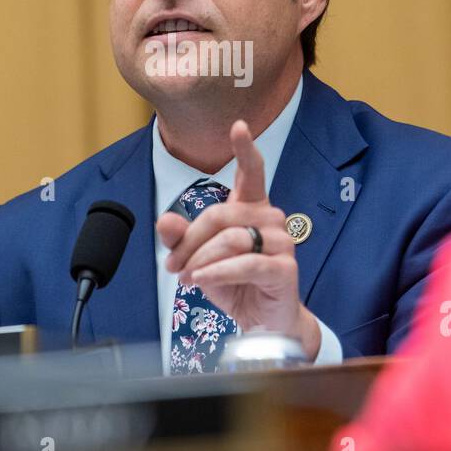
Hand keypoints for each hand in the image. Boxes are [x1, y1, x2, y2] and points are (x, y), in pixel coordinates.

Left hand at [157, 120, 321, 358]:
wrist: (262, 323)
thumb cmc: (235, 284)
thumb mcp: (199, 260)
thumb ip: (181, 239)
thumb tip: (164, 220)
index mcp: (252, 208)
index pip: (252, 172)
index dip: (245, 148)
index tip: (239, 126)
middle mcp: (271, 218)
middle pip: (220, 215)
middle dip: (189, 241)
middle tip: (173, 265)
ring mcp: (282, 243)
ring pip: (230, 239)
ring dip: (200, 260)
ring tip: (186, 277)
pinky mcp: (285, 269)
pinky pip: (245, 263)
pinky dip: (217, 273)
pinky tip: (201, 281)